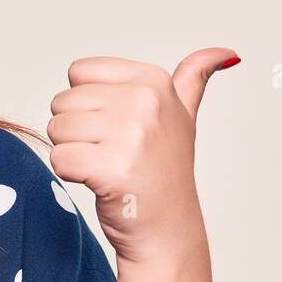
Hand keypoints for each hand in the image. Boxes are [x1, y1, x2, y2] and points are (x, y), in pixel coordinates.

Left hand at [47, 47, 239, 266]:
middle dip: (76, 130)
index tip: (117, 126)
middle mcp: (145, 101)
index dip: (87, 102)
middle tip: (111, 152)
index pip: (78, 72)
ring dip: (72, 152)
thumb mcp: (183, 117)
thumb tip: (225, 53)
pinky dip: (69, 174)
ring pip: (56, 129)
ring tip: (106, 165)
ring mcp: (131, 134)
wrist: (167, 228)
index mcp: (154, 80)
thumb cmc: (163, 171)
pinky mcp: (112, 167)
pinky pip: (58, 158)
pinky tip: (99, 183)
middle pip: (62, 101)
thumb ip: (193, 79)